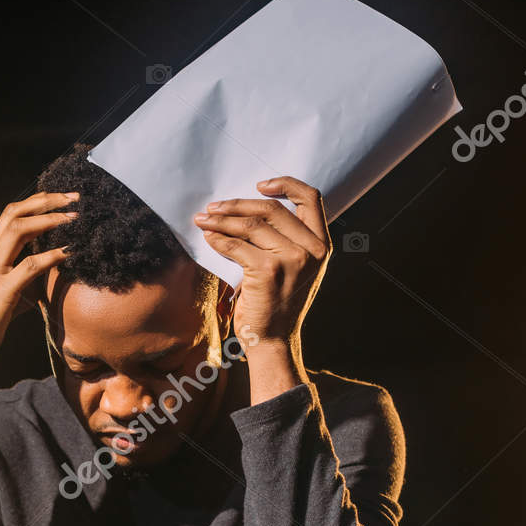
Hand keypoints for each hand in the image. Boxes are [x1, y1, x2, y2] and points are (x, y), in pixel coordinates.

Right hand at [0, 191, 77, 372]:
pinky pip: (29, 266)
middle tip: (73, 197)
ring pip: (18, 230)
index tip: (58, 199)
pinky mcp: (0, 292)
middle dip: (46, 201)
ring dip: (50, 220)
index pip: (8, 216)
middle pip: (14, 213)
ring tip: (74, 218)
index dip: (35, 203)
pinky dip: (51, 256)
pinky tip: (68, 253)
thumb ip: (18, 278)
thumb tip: (45, 271)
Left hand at [192, 176, 329, 350]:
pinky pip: (236, 246)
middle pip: (271, 209)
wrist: (273, 341)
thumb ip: (288, 240)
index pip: (311, 198)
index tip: (260, 186)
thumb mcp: (297, 268)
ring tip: (204, 220)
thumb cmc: (278, 304)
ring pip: (251, 226)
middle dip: (237, 205)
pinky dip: (218, 239)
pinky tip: (208, 238)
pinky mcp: (268, 271)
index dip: (286, 184)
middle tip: (214, 208)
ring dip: (221, 220)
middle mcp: (311, 250)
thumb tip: (252, 209)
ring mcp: (292, 260)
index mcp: (321, 245)